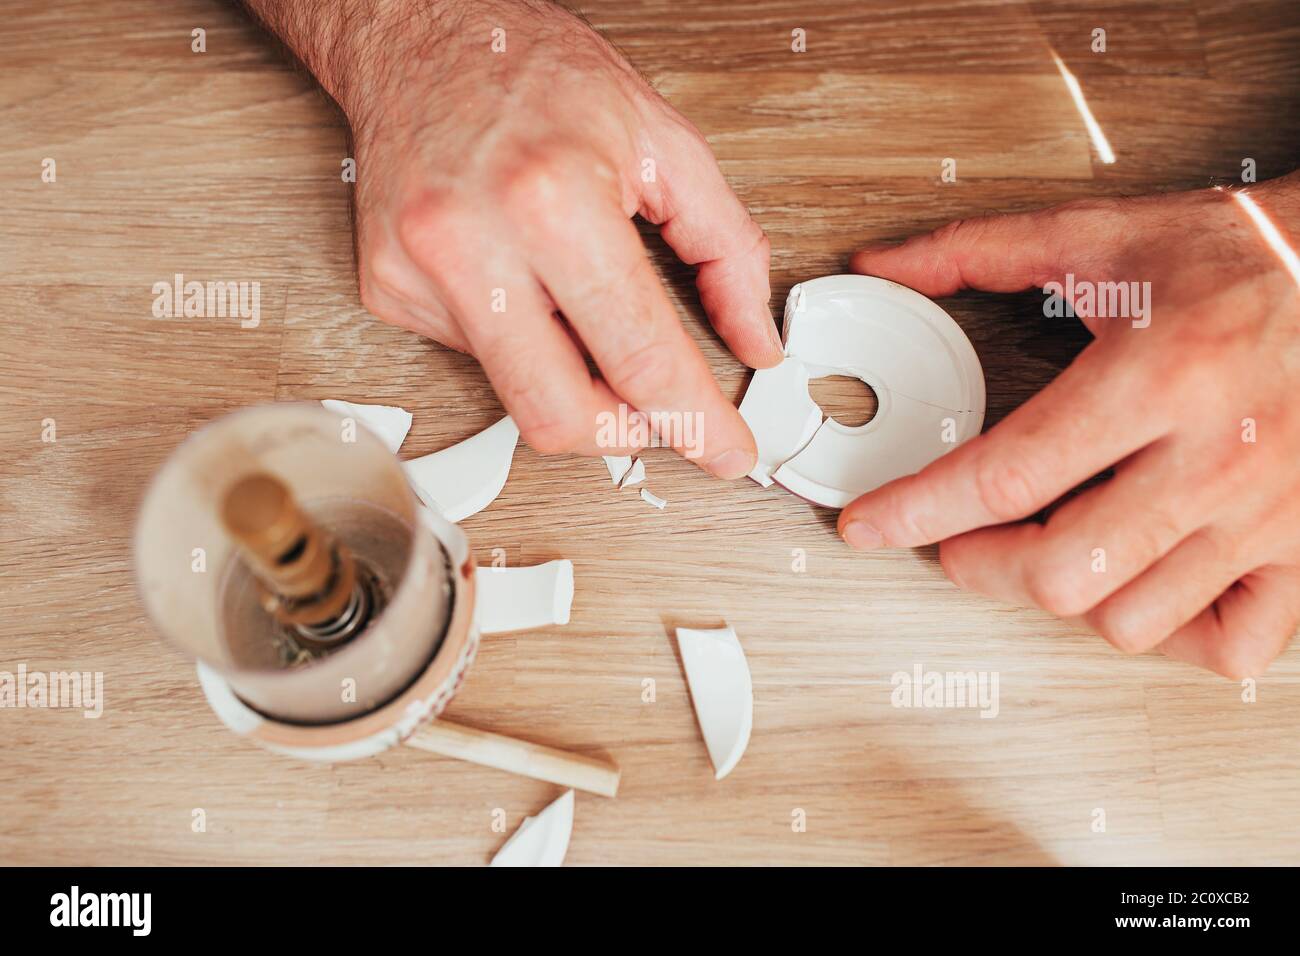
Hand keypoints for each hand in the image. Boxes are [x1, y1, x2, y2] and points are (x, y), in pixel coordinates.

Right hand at [249, 0, 780, 473]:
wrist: (421, 33)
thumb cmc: (535, 73)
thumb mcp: (661, 143)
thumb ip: (726, 250)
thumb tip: (752, 335)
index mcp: (553, 202)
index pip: (638, 355)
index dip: (694, 421)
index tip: (725, 451)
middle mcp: (472, 244)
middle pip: (561, 416)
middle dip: (628, 434)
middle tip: (665, 415)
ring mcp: (418, 274)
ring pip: (516, 399)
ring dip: (577, 386)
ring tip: (592, 319)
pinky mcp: (388, 290)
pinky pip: (476, 358)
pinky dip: (521, 341)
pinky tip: (525, 282)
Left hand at [839, 175, 1299, 677]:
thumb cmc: (1244, 255)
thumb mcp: (1104, 234)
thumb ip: (978, 251)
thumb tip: (884, 266)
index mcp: (1158, 377)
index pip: (1005, 476)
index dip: (914, 510)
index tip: (868, 525)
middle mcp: (1218, 455)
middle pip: (1060, 570)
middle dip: (979, 566)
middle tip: (956, 543)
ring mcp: (1269, 513)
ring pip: (1133, 619)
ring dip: (1063, 597)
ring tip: (1044, 553)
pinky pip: (1233, 643)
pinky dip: (1174, 637)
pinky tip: (1140, 589)